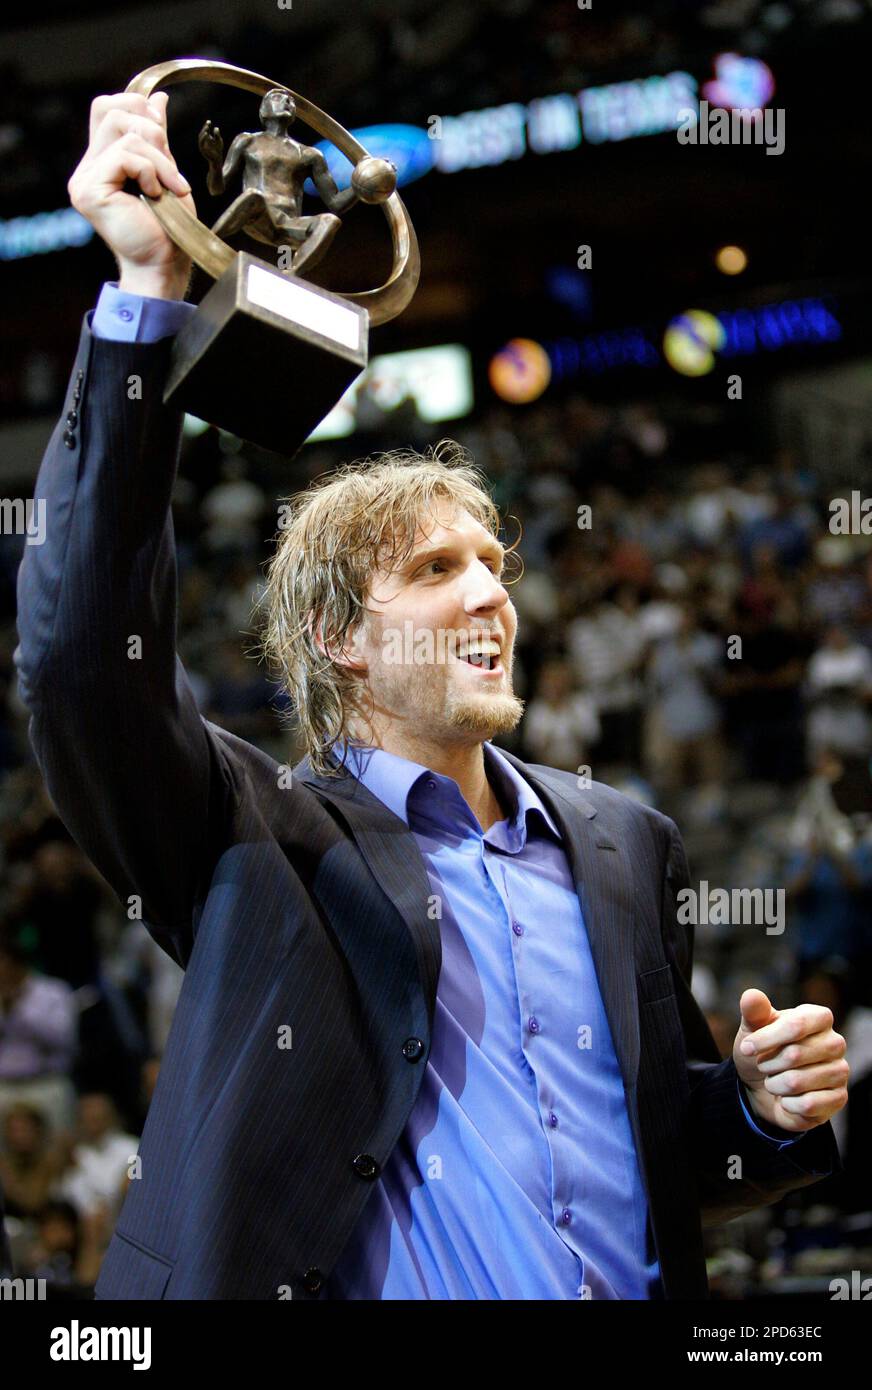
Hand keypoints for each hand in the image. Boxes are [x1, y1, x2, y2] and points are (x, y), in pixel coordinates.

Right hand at [67, 90, 195, 297]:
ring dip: (159, 157)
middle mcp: (87, 168)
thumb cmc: (169, 227)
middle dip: (151, 130)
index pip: (107, 109)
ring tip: (171, 187)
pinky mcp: (90, 190)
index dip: (137, 109)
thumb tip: (157, 99)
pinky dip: (151, 170)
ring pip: (122, 131)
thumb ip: (156, 137)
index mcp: (101, 161)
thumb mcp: (167, 170)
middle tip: (171, 167)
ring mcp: (84, 179)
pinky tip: (157, 194)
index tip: (164, 135)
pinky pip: (124, 155)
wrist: (165, 263)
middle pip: (111, 111)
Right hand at [198, 119, 223, 163]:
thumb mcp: (219, 141)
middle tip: (208, 124)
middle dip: (204, 128)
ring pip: (200, 138)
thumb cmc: (218, 150)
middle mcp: (203, 142)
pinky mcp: (202, 150)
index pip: (205, 131)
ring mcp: (202, 146)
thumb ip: (217, 135)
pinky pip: (201, 143)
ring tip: (207, 128)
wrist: (217, 160)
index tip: (209, 121)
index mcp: (206, 139)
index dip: (206, 125)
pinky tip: (206, 134)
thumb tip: (216, 128)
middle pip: (201, 133)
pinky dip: (203, 138)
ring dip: (203, 132)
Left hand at [733, 987, 848, 1132]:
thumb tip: (751, 996)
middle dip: (768, 1064)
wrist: (762, 1085)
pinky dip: (787, 1103)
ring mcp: (840, 1071)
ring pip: (797, 1082)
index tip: (746, 1048)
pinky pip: (807, 1104)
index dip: (766, 1039)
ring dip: (774, 1084)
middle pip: (794, 1055)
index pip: (795, 1025)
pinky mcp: (838, 1098)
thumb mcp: (752, 1029)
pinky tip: (788, 1098)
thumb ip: (753, 1012)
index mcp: (818, 1018)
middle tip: (764, 1065)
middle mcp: (835, 1042)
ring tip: (775, 1080)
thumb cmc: (762, 1050)